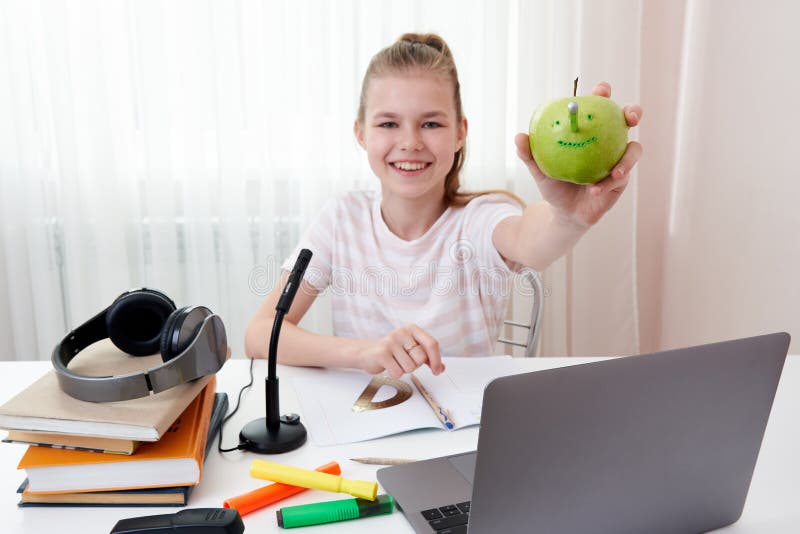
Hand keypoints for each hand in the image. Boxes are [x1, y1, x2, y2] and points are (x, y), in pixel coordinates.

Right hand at [355, 324, 444, 377]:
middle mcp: (402, 332)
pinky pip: (398, 372)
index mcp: (412, 329)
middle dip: (415, 365)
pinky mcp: (382, 353)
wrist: (368, 353)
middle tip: (404, 360)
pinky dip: (395, 373)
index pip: (432, 344)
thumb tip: (441, 368)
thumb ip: (428, 358)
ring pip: (410, 367)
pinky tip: (389, 366)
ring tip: (395, 362)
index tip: (436, 371)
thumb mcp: (412, 350)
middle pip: (421, 358)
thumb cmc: (393, 352)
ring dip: (404, 370)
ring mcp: (391, 341)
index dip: (436, 360)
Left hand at [515, 81, 643, 226]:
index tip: (601, 91)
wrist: (564, 212)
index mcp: (591, 131)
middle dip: (633, 112)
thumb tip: (519, 137)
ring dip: (627, 159)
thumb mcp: (540, 169)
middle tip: (629, 117)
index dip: (603, 94)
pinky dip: (607, 183)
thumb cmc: (554, 185)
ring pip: (634, 150)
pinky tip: (594, 189)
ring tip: (616, 171)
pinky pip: (620, 178)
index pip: (600, 107)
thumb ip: (529, 153)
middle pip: (627, 119)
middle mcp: (609, 141)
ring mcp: (619, 159)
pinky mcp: (622, 180)